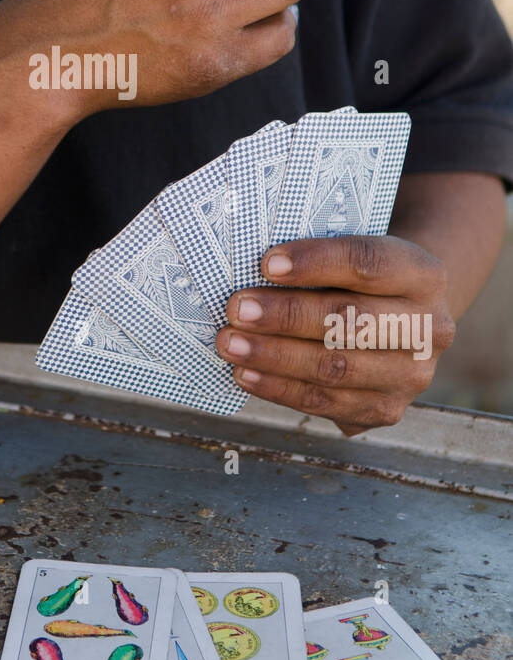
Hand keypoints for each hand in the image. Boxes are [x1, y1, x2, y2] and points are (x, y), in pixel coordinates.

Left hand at [216, 235, 455, 433]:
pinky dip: (279, 388)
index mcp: (425, 274)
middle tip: (236, 309)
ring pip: (335, 368)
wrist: (406, 316)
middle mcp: (430, 327)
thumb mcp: (359, 250)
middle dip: (285, 316)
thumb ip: (320, 258)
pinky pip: (325, 402)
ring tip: (231, 343)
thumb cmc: (363, 277)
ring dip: (274, 357)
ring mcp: (412, 375)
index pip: (368, 264)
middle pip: (350, 321)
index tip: (267, 263)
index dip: (316, 263)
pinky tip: (246, 373)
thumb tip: (257, 270)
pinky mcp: (387, 409)